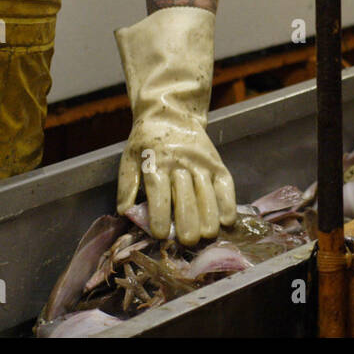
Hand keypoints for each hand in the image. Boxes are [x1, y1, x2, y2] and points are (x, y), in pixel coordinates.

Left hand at [114, 7, 237, 244]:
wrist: (171, 112)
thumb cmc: (146, 140)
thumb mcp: (129, 158)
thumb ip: (126, 185)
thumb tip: (125, 213)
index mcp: (155, 161)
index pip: (158, 191)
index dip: (160, 214)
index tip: (161, 234)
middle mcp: (179, 161)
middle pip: (185, 194)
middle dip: (187, 220)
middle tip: (188, 241)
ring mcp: (200, 161)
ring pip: (207, 191)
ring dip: (209, 215)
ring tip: (208, 234)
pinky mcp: (215, 161)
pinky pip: (225, 183)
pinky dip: (228, 201)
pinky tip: (227, 219)